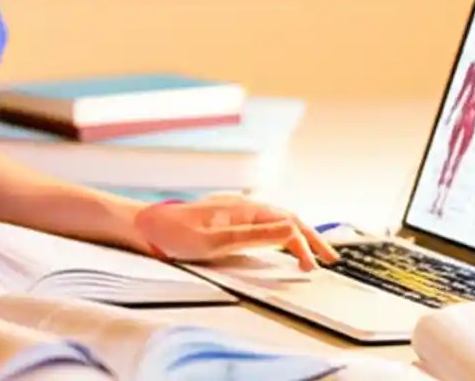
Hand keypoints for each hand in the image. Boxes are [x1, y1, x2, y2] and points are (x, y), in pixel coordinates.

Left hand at [132, 196, 339, 270]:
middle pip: (286, 219)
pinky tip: (281, 243)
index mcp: (243, 209)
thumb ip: (254, 236)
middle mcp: (242, 207)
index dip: (304, 244)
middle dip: (311, 237)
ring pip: (276, 220)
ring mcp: (234, 212)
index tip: (312, 266)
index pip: (286, 223)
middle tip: (331, 258)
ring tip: (314, 253)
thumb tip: (291, 227)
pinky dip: (280, 234)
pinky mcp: (226, 220)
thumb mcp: (215, 241)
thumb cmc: (173, 235)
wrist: (144, 226)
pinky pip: (263, 224)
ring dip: (297, 235)